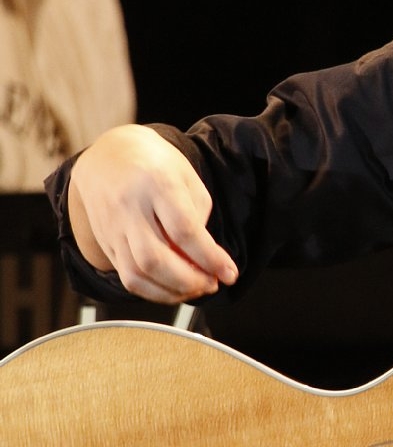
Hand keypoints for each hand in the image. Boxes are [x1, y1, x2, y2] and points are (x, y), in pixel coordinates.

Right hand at [67, 124, 238, 303]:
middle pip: (155, 259)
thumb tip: (205, 256)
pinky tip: (174, 289)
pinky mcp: (106, 244)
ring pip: (137, 274)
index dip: (209, 257)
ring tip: (197, 288)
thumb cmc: (156, 165)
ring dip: (172, 292)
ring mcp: (113, 228)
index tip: (229, 273)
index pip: (184, 230)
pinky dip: (153, 291)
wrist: (107, 158)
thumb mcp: (187, 177)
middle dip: (189, 281)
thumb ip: (198, 215)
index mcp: (157, 184)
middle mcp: (130, 208)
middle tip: (213, 283)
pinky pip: (127, 278)